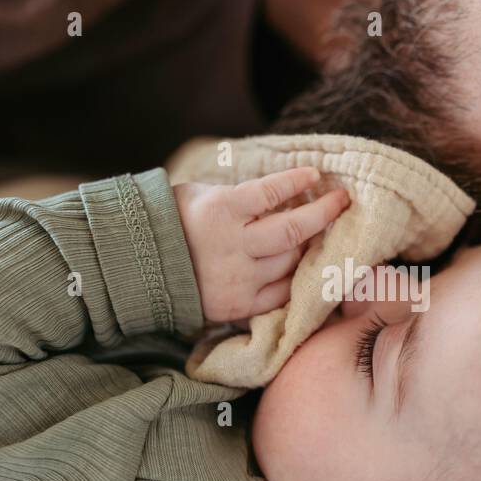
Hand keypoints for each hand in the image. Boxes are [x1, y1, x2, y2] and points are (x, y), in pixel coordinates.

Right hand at [175, 166, 348, 321]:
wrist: (140, 268)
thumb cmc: (175, 222)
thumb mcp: (202, 194)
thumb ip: (240, 195)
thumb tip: (285, 191)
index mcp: (221, 210)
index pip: (270, 191)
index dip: (297, 181)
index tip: (316, 175)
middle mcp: (232, 245)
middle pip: (293, 230)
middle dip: (323, 214)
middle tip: (340, 202)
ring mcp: (237, 278)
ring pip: (291, 262)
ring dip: (309, 248)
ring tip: (319, 235)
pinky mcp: (238, 305)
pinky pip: (281, 294)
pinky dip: (296, 280)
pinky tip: (304, 268)